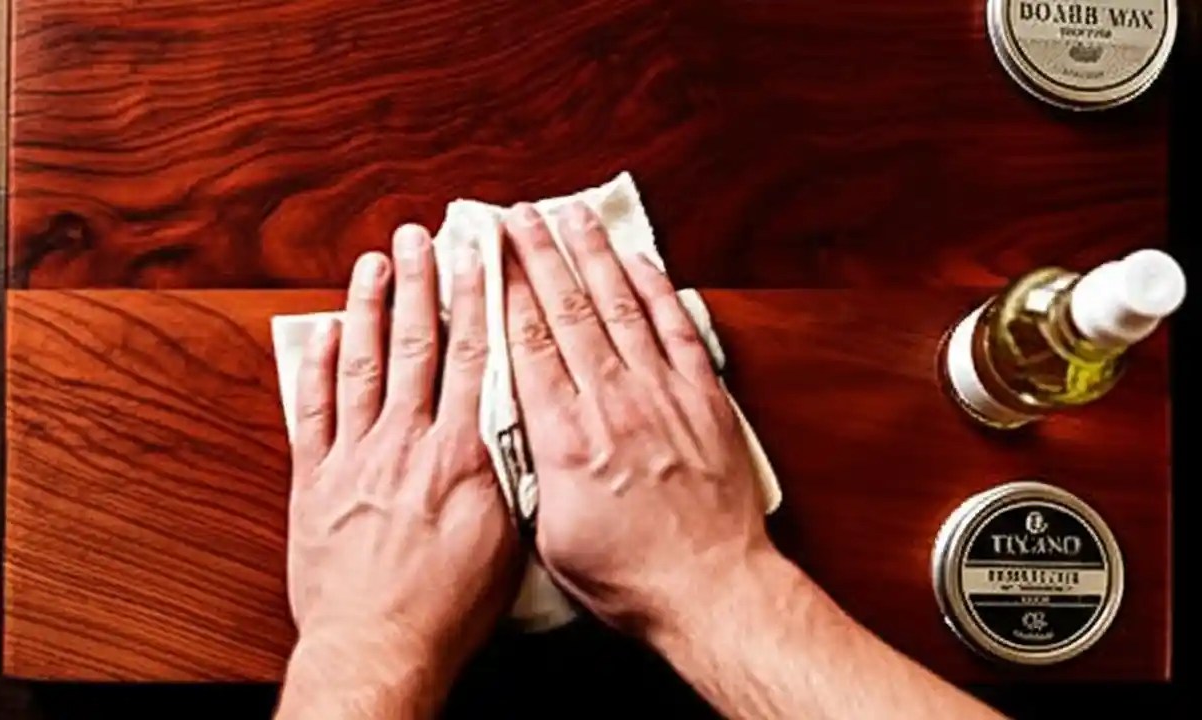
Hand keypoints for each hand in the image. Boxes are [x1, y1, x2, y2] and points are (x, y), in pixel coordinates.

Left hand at [282, 225, 519, 711]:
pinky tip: (319, 332)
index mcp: (460, 455)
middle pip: (413, 346)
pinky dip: (315, 368)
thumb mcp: (506, 542)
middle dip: (417, 284)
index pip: (472, 358)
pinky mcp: (314, 481)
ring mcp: (354, 457)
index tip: (477, 256)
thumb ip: (507, 476)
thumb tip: (514, 427)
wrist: (379, 648)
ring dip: (366, 308)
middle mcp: (405, 443)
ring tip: (373, 263)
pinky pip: (312, 412)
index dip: (474, 300)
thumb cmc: (448, 609)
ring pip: (360, 365)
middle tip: (417, 235)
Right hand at [501, 202, 770, 636]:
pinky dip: (657, 290)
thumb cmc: (629, 576)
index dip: (506, 292)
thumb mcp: (550, 538)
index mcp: (564, 438)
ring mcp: (662, 394)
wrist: (711, 587)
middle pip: (568, 312)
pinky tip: (639, 261)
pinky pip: (677, 330)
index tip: (490, 254)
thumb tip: (514, 433)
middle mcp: (611, 402)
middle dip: (540, 256)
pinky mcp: (703, 399)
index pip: (527, 345)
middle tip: (519, 215)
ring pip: (621, 307)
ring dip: (595, 257)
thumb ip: (529, 475)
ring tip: (573, 216)